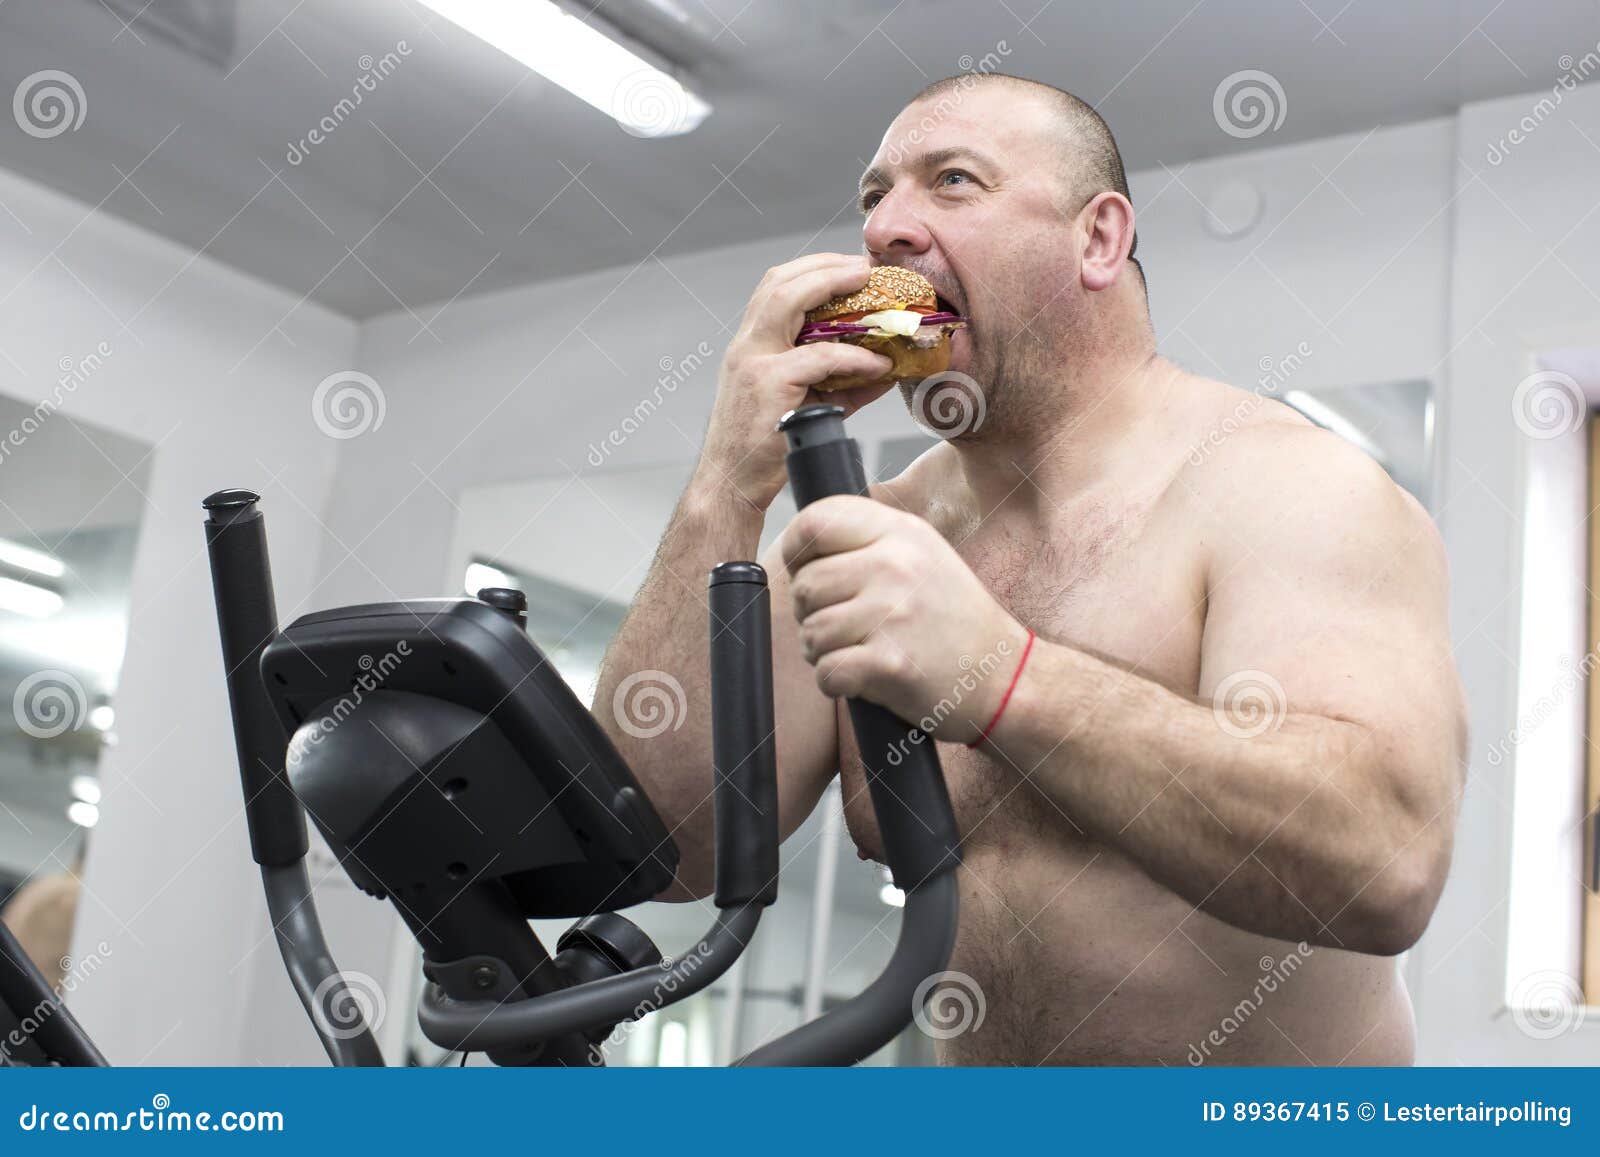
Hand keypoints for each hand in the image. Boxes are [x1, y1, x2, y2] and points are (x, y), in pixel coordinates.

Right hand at [694, 254, 896, 511]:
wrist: (731, 485)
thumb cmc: (766, 447)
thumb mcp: (806, 405)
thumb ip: (844, 382)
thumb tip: (888, 368)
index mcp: (752, 344)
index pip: (776, 286)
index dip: (815, 267)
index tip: (852, 266)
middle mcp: (747, 346)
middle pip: (780, 281)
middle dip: (826, 266)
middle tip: (866, 268)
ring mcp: (753, 363)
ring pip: (787, 300)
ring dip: (831, 286)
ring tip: (870, 289)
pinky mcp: (767, 386)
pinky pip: (817, 358)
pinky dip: (853, 357)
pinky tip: (878, 363)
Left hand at [779, 495, 1028, 741]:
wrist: (1006, 676)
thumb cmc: (954, 618)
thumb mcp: (922, 554)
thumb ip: (868, 539)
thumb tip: (799, 539)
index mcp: (900, 532)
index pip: (815, 521)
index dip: (798, 551)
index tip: (808, 573)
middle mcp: (895, 566)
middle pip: (804, 585)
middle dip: (811, 612)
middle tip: (846, 626)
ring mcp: (892, 614)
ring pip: (811, 632)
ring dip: (823, 652)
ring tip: (859, 651)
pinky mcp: (889, 663)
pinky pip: (826, 671)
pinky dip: (835, 682)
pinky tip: (864, 678)